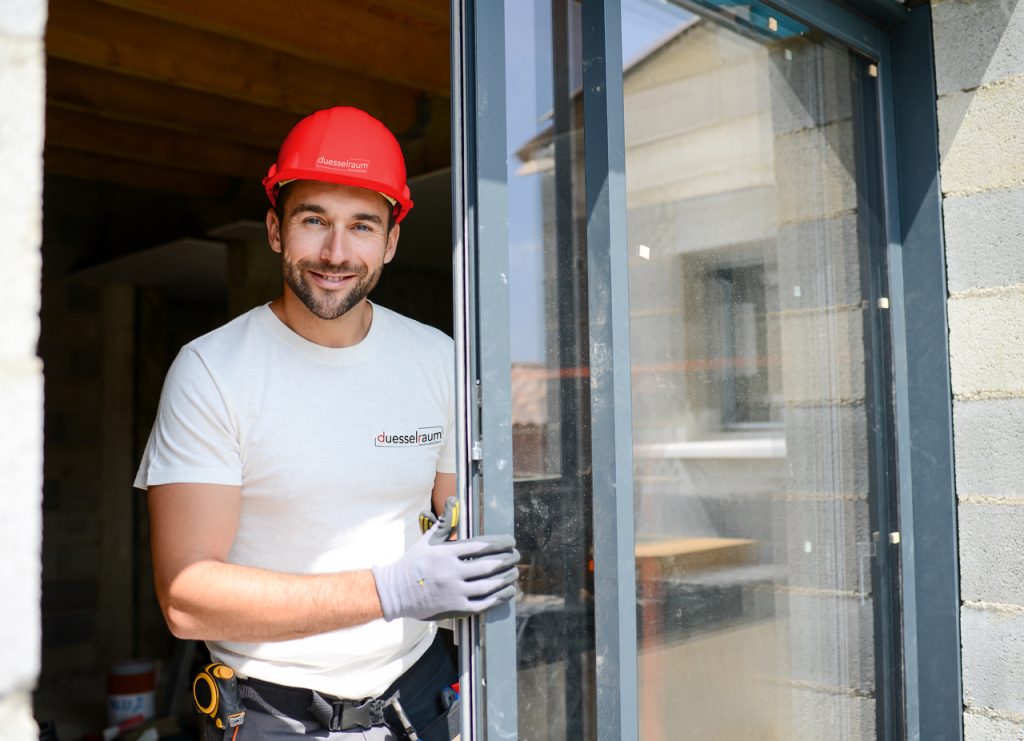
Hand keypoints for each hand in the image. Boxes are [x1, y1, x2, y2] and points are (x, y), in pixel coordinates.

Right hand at [372, 498, 519, 620]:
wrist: (395, 592)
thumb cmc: (413, 563)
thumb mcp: (427, 540)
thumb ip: (444, 522)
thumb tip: (453, 500)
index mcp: (447, 553)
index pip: (481, 546)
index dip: (501, 543)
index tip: (511, 542)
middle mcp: (452, 572)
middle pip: (489, 566)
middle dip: (508, 560)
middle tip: (517, 557)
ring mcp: (454, 591)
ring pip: (489, 586)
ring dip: (506, 579)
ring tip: (514, 574)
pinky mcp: (455, 608)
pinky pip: (482, 604)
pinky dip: (498, 598)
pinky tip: (507, 593)